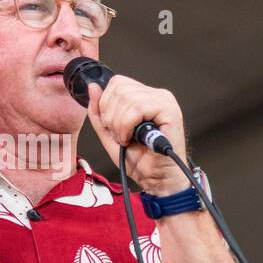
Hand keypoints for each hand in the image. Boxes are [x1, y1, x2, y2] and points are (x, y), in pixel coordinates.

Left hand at [86, 75, 189, 194]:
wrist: (156, 180)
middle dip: (110, 115)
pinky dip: (127, 126)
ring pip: (127, 97)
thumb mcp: (109, 133)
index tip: (111, 127)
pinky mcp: (170, 110)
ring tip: (126, 139)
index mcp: (144, 96)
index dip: (106, 104)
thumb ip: (99, 112)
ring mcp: (164, 101)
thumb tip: (92, 87)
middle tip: (119, 135)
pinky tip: (132, 138)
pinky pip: (138, 108)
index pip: (117, 82)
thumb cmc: (139, 160)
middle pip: (119, 88)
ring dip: (119, 124)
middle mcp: (156, 94)